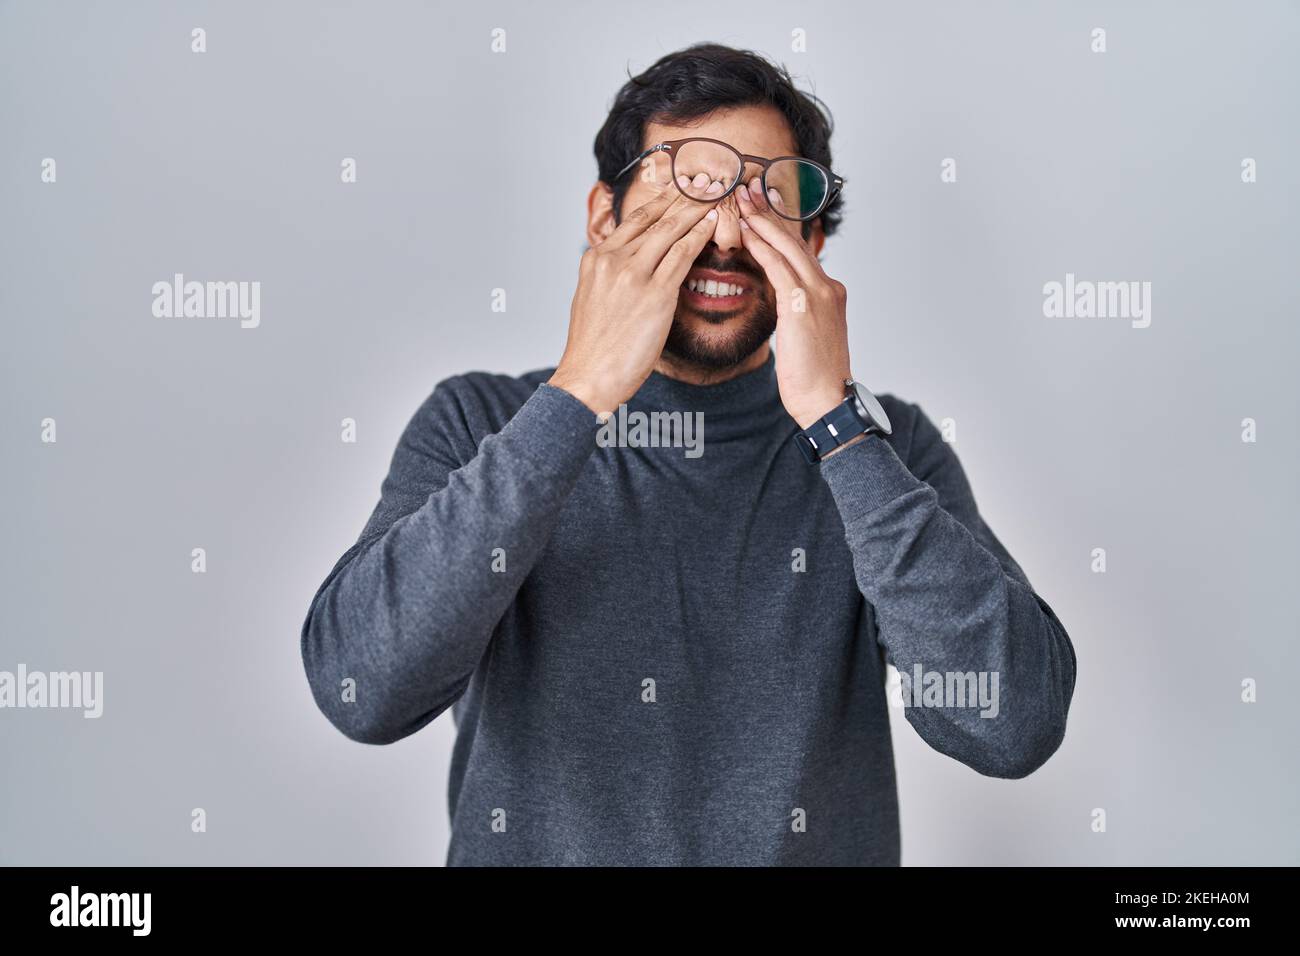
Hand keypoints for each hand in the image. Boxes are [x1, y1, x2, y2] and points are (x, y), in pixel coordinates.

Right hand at [549, 188, 719, 415]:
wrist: (588, 377)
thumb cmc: (595, 348)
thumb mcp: (593, 300)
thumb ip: (610, 278)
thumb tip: (628, 269)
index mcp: (596, 259)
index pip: (636, 220)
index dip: (663, 201)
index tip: (682, 189)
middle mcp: (611, 259)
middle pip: (655, 218)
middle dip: (685, 196)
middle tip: (707, 181)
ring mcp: (632, 274)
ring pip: (671, 230)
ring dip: (697, 209)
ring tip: (717, 195)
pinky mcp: (653, 294)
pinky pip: (682, 255)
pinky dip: (700, 235)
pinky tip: (714, 224)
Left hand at [735, 178, 849, 428]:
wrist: (827, 402)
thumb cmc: (814, 378)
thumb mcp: (805, 338)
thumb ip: (796, 313)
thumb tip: (781, 305)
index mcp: (830, 292)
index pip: (800, 251)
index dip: (779, 226)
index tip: (761, 205)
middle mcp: (828, 286)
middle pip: (794, 240)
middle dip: (770, 211)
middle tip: (748, 186)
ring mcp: (819, 294)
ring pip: (787, 246)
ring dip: (762, 219)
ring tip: (742, 198)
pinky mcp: (802, 305)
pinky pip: (778, 267)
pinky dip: (761, 246)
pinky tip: (745, 231)